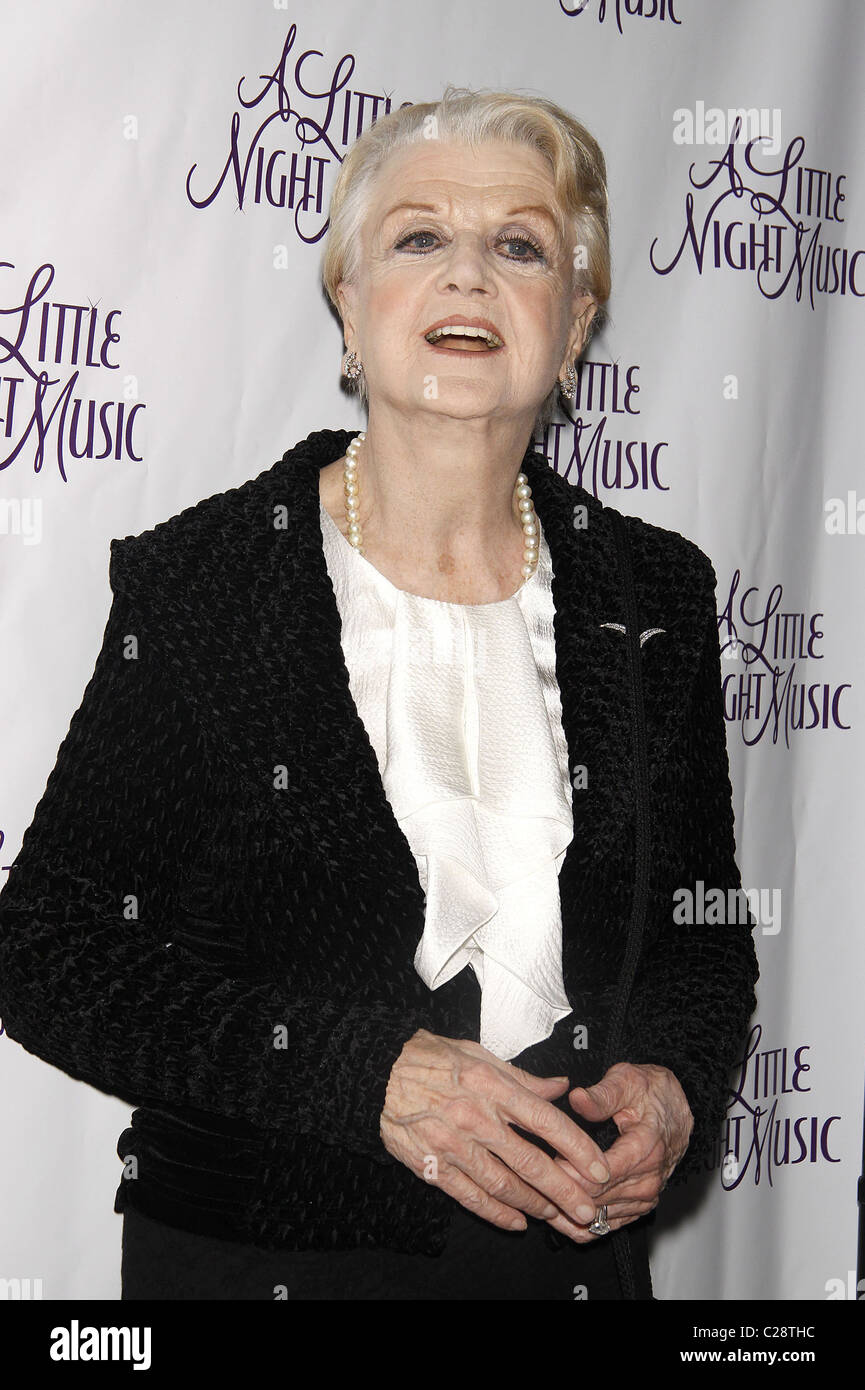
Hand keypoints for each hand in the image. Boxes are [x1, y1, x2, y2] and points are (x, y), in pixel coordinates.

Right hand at [380, 1029, 612, 1232]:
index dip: (577, 1147)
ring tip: (556, 1216)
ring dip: (534, 1205)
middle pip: (530, 1162)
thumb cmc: (429, 1059)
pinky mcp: (433, 1165)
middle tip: (588, 1209)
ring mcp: (454, 1145)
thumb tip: (560, 1086)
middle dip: (564, 1190)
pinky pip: (470, 1197)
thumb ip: (522, 1077)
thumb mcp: (479, 1054)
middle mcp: (476, 1117)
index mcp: (491, 1085)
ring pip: (503, 1185)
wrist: (376, 1073)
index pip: (545, 1120)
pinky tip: (516, 1221)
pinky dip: (496, 1213)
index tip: (600, 1167)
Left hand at [540, 1062, 693, 1243]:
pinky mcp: (640, 1206)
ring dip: (568, 1212)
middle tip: (530, 1182)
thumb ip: (602, 1094)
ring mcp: (645, 1197)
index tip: (542, 1163)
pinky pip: (608, 1228)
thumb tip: (577, 1098)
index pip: (600, 1175)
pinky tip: (557, 1215)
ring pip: (599, 1219)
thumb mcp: (627, 1080)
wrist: (676, 1110)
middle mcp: (648, 1179)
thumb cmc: (650, 1093)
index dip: (568, 1172)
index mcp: (645, 1149)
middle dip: (562, 1193)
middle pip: (597, 1199)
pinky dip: (581, 1226)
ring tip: (537, 1197)